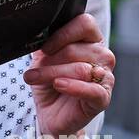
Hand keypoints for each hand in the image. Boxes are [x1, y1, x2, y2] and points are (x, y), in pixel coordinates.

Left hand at [22, 13, 114, 137]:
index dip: (63, 34)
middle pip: (77, 49)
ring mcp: (106, 77)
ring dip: (52, 74)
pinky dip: (73, 87)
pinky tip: (59, 85)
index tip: (45, 48)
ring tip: (34, 78)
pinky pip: (92, 89)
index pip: (85, 24)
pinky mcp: (103, 98)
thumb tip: (35, 29)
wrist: (51, 115)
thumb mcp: (43, 59)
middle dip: (50, 60)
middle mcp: (103, 55)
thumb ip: (44, 43)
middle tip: (32, 71)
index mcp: (91, 40)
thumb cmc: (50, 84)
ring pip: (80, 69)